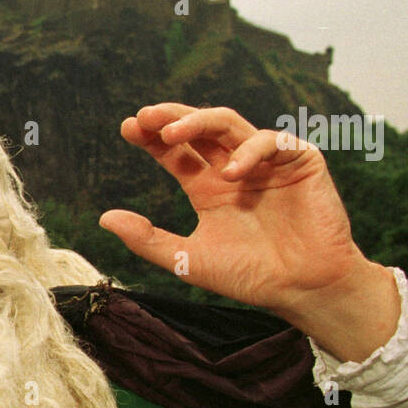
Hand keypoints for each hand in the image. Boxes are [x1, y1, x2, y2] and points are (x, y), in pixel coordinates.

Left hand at [100, 104, 398, 361]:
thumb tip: (104, 218)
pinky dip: (250, 150)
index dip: (152, 138)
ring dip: (200, 122)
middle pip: (199, 129)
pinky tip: (231, 172)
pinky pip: (272, 142)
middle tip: (145, 116)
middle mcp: (233, 169)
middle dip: (171, 118)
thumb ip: (147, 240)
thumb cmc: (249, 276)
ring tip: (173, 133)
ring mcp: (266, 162)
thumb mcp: (187, 260)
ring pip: (230, 125)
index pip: (175, 152)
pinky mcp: (300, 162)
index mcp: (207, 188)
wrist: (303, 290)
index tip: (127, 128)